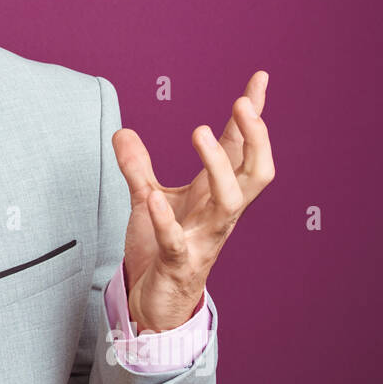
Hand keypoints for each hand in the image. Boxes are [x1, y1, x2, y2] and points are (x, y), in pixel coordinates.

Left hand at [112, 71, 274, 332]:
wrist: (157, 304)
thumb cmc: (162, 250)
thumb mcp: (148, 198)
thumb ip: (137, 167)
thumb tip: (122, 131)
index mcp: (214, 195)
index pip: (241, 150)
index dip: (251, 117)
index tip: (259, 79)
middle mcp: (219, 214)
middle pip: (256, 173)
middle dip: (255, 138)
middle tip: (242, 104)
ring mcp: (203, 238)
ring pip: (229, 201)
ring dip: (218, 166)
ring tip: (198, 132)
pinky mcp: (179, 262)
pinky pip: (178, 241)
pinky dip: (167, 219)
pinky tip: (155, 198)